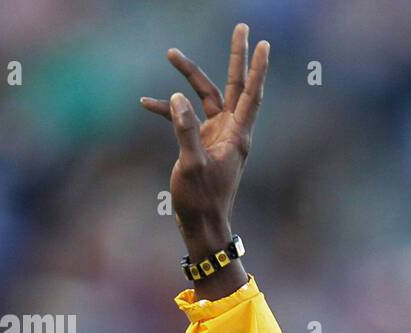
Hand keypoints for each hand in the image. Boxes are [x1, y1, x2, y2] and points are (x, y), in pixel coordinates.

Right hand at [141, 24, 267, 266]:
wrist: (202, 227)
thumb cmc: (201, 201)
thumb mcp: (191, 165)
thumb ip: (185, 130)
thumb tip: (177, 98)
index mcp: (237, 135)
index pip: (250, 95)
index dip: (257, 69)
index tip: (264, 44)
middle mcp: (231, 132)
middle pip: (235, 86)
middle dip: (237, 57)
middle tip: (243, 27)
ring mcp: (217, 137)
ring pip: (208, 98)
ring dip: (190, 77)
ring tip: (171, 53)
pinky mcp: (203, 144)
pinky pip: (187, 119)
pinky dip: (170, 110)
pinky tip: (146, 103)